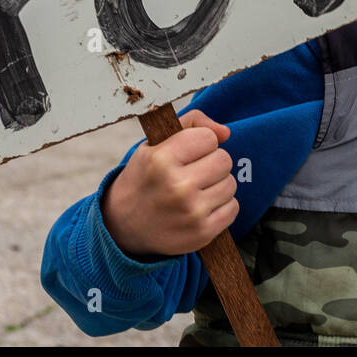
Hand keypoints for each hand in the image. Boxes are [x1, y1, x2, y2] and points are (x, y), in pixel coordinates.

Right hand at [100, 109, 239, 257]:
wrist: (123, 225)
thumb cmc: (145, 177)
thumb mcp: (154, 143)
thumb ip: (191, 123)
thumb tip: (226, 133)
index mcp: (161, 159)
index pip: (209, 138)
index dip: (200, 143)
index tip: (186, 153)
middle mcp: (177, 186)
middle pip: (224, 160)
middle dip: (211, 163)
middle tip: (192, 172)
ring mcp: (191, 212)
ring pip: (230, 184)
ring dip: (217, 185)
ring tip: (195, 190)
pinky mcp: (202, 233)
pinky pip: (233, 208)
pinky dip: (221, 206)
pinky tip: (201, 207)